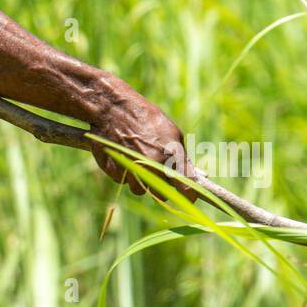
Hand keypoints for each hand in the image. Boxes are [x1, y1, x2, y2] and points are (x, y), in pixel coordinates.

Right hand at [87, 85, 200, 202]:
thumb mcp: (171, 132)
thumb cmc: (145, 117)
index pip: (186, 189)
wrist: (112, 109)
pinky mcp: (115, 173)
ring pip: (140, 190)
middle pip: (162, 194)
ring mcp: (133, 172)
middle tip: (156, 171)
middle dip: (161, 186)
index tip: (190, 197)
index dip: (189, 196)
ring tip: (136, 159)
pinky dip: (124, 173)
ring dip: (140, 180)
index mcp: (170, 157)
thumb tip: (195, 176)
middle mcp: (153, 168)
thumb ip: (181, 157)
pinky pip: (124, 181)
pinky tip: (123, 154)